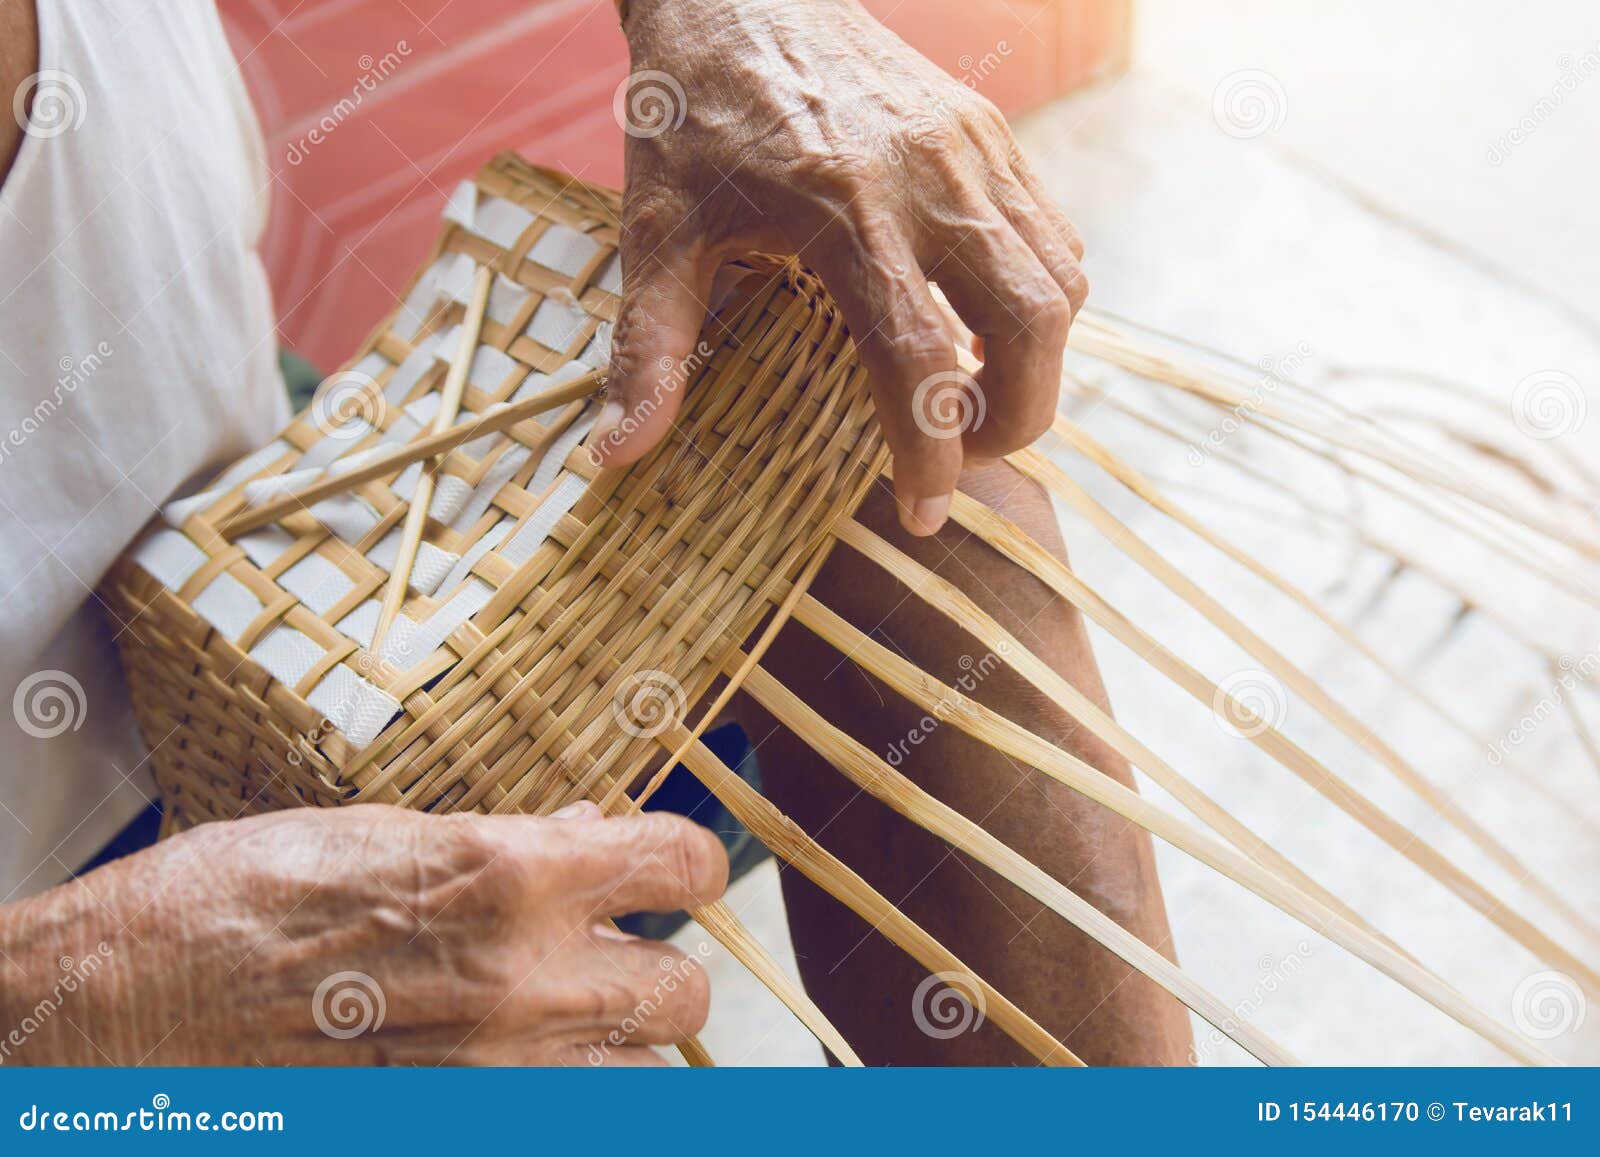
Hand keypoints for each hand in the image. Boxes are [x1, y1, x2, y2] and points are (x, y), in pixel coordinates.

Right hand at [0, 802, 726, 1064]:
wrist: (123, 1017)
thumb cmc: (232, 904)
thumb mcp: (379, 835)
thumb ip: (507, 843)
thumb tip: (588, 830)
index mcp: (512, 874)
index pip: (684, 864)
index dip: (686, 867)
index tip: (670, 874)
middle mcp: (525, 983)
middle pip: (685, 997)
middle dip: (656, 976)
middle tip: (608, 962)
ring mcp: (496, 1077)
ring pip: (635, 1077)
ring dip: (608, 1048)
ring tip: (543, 1023)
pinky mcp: (461, 1127)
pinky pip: (556, 1114)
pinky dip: (547, 1091)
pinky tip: (489, 1064)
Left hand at [595, 0, 1085, 535]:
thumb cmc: (692, 117)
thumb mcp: (656, 231)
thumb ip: (648, 349)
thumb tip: (615, 456)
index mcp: (844, 212)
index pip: (920, 358)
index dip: (933, 452)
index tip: (923, 513)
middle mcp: (929, 180)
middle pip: (1032, 323)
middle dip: (1017, 418)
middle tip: (967, 459)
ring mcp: (973, 152)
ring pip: (1061, 282)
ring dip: (1036, 362)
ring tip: (975, 400)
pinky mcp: (990, 135)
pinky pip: (1052, 235)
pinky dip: (1038, 301)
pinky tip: (983, 326)